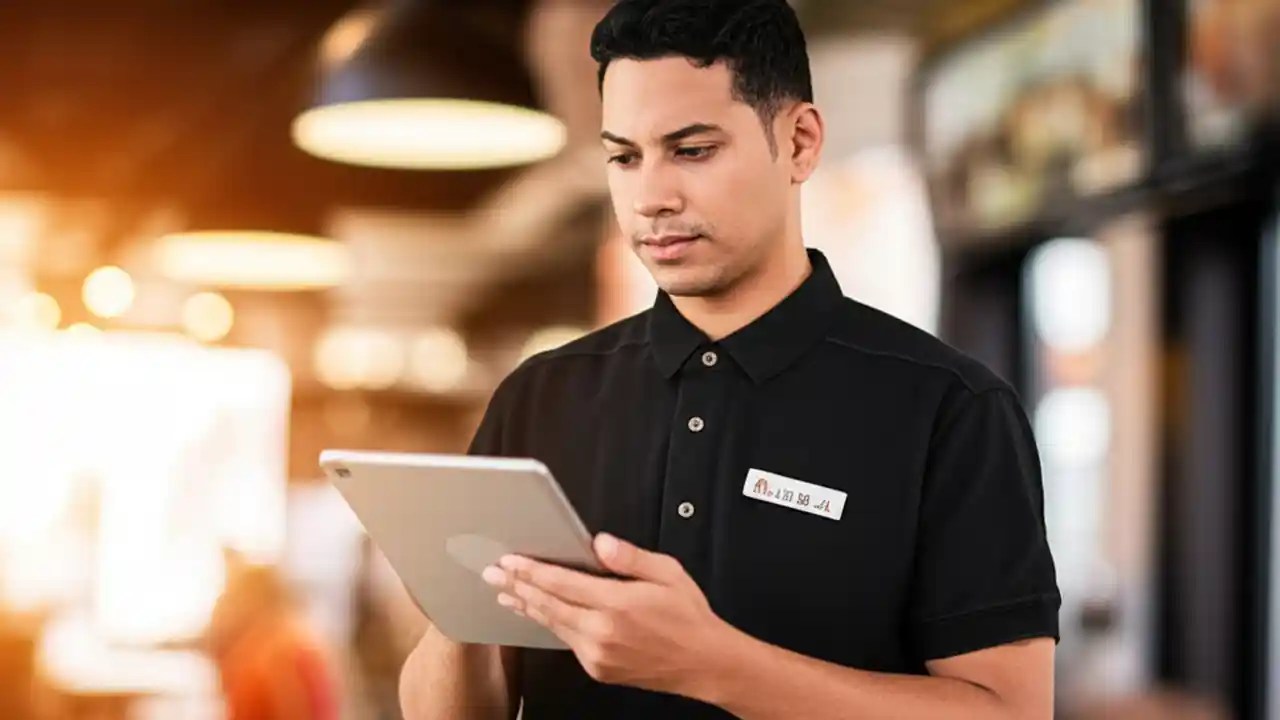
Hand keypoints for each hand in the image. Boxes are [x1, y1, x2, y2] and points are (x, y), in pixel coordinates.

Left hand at [481, 533, 735, 696]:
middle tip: (493, 573)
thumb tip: (600, 543)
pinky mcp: (597, 669)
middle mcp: (602, 633)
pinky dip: (549, 623)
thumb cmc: (688, 617)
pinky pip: (566, 640)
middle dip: (518, 587)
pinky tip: (539, 613)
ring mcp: (597, 655)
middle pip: (548, 605)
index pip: (562, 583)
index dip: (532, 570)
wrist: (704, 663)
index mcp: (618, 605)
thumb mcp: (668, 573)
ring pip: (553, 624)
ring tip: (505, 593)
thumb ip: (630, 557)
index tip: (511, 560)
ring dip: (527, 606)